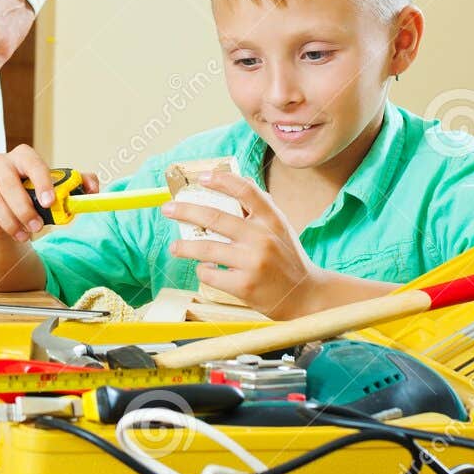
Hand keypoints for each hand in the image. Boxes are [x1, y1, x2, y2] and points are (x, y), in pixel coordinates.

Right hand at [0, 143, 98, 241]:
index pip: (32, 162)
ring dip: (9, 221)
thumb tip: (93, 188)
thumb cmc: (33, 199)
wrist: (6, 214)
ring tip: (23, 234)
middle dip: (24, 209)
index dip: (41, 181)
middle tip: (37, 228)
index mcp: (23, 156)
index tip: (50, 202)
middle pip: (9, 183)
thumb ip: (77, 186)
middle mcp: (0, 162)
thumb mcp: (56, 191)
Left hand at [161, 171, 328, 319]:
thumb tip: (240, 179)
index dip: (221, 180)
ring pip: (206, 249)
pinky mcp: (244, 286)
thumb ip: (261, 206)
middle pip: (215, 217)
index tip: (201, 177)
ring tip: (175, 247)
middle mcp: (262, 238)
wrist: (305, 296)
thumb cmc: (288, 257)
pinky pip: (210, 274)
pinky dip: (203, 270)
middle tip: (167, 208)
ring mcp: (253, 262)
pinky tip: (205, 269)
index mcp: (272, 220)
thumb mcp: (281, 227)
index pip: (245, 190)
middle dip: (185, 211)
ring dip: (184, 247)